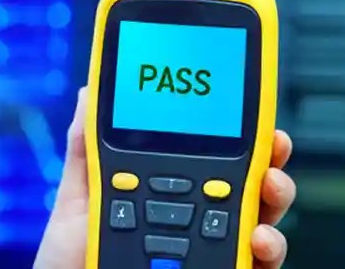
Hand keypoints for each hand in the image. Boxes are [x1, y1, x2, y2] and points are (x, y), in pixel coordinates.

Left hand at [36, 88, 295, 268]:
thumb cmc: (71, 258)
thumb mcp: (77, 199)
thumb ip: (86, 148)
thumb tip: (91, 93)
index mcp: (170, 194)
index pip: (215, 161)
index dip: (243, 140)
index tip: (259, 125)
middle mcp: (198, 224)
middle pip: (251, 192)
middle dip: (271, 169)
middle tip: (272, 158)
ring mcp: (210, 255)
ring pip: (262, 229)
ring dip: (273, 209)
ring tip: (265, 200)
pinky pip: (256, 267)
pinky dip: (265, 255)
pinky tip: (254, 243)